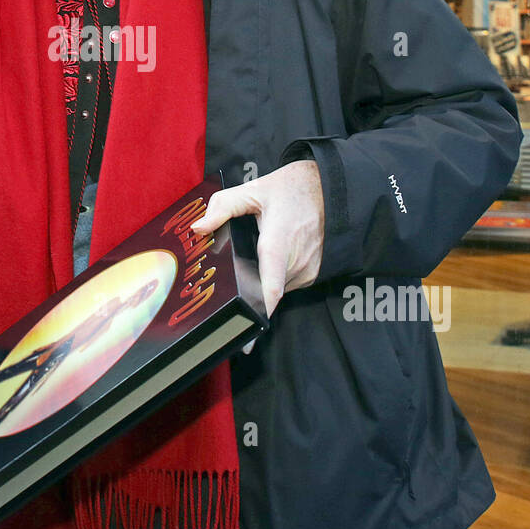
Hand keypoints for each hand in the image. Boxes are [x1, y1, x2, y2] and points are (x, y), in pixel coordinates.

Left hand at [189, 160, 324, 320]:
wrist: (331, 187)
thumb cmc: (291, 189)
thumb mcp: (254, 190)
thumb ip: (222, 206)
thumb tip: (198, 229)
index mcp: (278, 243)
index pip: (269, 288)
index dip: (257, 314)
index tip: (245, 341)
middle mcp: (296, 262)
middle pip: (264, 291)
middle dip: (246, 289)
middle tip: (230, 278)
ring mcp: (308, 270)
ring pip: (276, 288)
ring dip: (262, 280)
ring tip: (254, 257)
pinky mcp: (315, 273)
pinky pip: (288, 284)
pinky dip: (276, 276)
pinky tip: (269, 258)